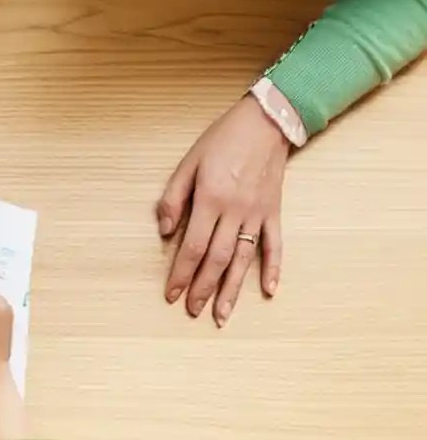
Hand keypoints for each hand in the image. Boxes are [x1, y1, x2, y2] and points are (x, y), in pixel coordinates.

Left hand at [157, 95, 289, 326]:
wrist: (265, 124)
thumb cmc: (221, 142)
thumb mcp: (187, 163)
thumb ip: (173, 198)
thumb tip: (165, 232)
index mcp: (209, 199)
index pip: (192, 247)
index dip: (181, 273)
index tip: (171, 294)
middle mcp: (234, 211)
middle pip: (216, 259)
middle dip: (203, 288)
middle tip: (192, 311)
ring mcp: (257, 214)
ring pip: (243, 259)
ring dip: (232, 289)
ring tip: (222, 315)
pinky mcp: (274, 212)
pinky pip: (274, 245)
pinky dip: (273, 269)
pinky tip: (269, 290)